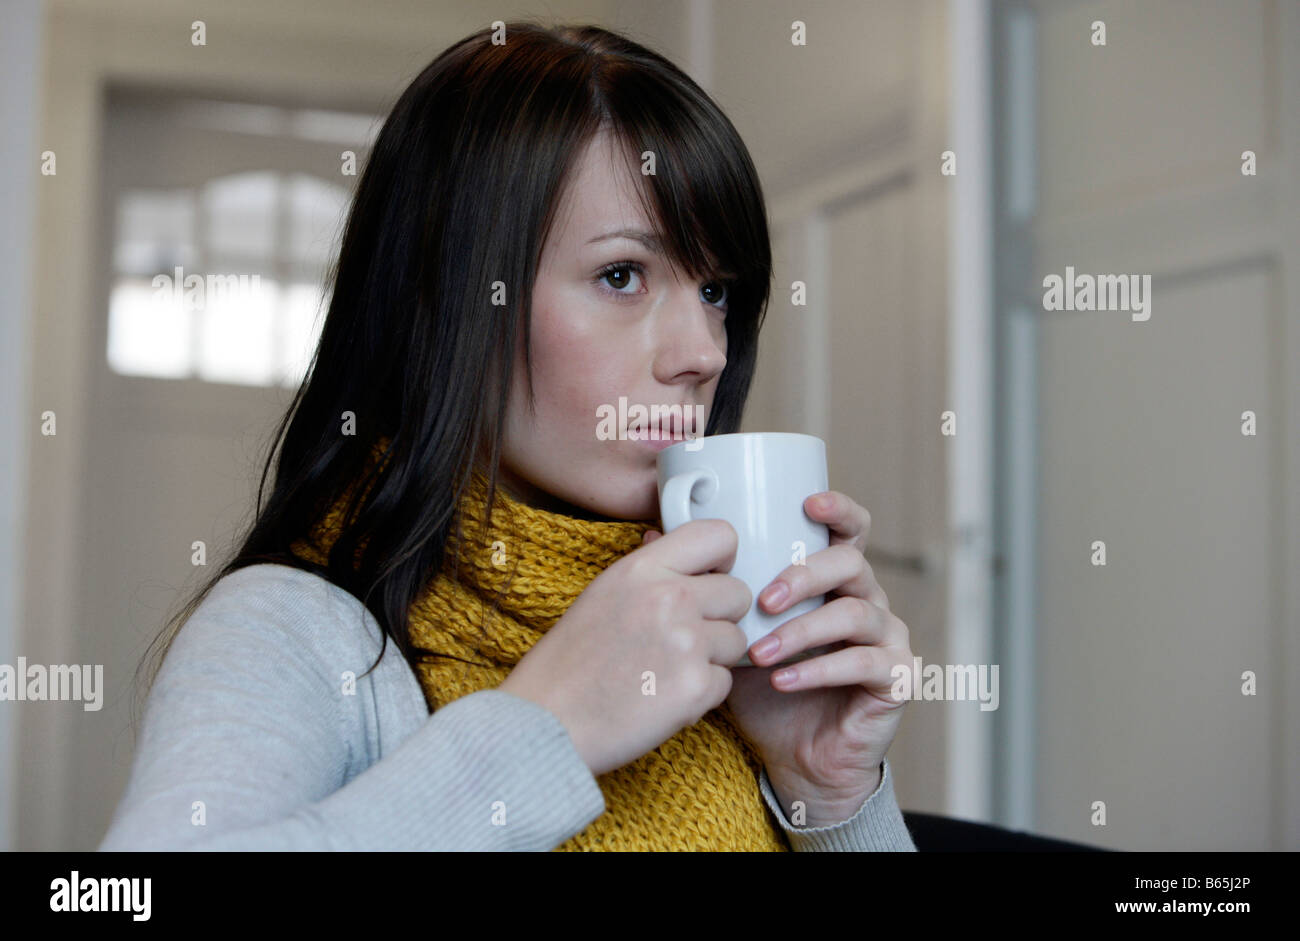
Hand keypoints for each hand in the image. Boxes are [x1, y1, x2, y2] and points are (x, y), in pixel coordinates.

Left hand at [645, 490, 911, 826]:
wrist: (794, 758)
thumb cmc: (764, 688)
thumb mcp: (729, 633)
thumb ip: (704, 587)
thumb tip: (651, 537)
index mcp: (834, 580)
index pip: (850, 531)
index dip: (839, 509)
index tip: (809, 502)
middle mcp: (869, 600)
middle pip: (851, 563)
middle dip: (805, 574)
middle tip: (763, 600)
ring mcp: (888, 638)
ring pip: (855, 612)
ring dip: (802, 630)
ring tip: (759, 654)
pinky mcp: (896, 678)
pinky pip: (864, 662)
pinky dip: (818, 670)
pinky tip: (782, 680)